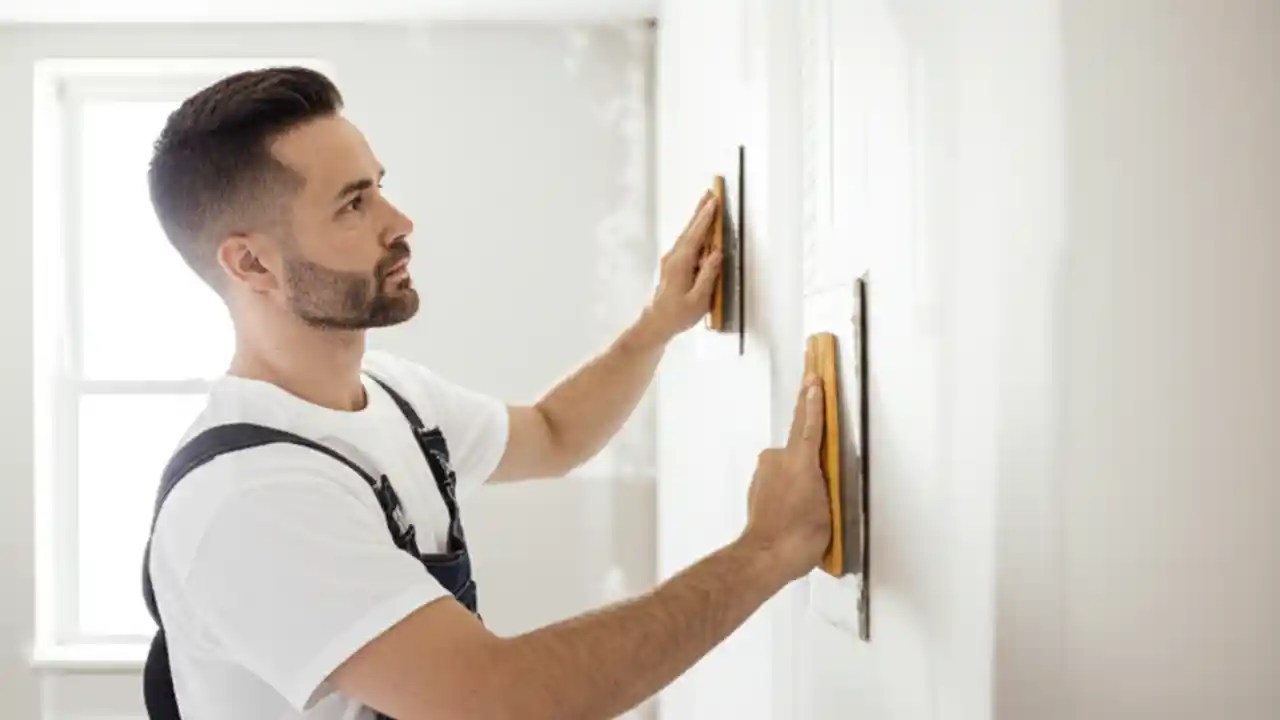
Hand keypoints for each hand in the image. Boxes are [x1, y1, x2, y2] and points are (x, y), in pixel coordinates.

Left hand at [645, 191, 722, 341]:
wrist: (656, 324)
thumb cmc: (678, 314)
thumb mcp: (698, 299)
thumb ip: (709, 275)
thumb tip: (717, 253)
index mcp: (681, 264)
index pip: (696, 235)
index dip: (706, 217)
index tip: (714, 201)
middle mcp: (673, 258)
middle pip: (689, 229)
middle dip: (700, 211)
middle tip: (710, 193)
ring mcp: (670, 261)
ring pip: (686, 235)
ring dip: (697, 219)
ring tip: (706, 205)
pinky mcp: (671, 266)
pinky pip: (685, 243)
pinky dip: (693, 232)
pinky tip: (699, 231)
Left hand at [742, 375, 831, 581]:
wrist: (767, 555)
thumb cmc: (800, 535)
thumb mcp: (827, 505)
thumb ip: (822, 482)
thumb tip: (816, 477)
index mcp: (799, 460)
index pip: (808, 423)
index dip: (813, 401)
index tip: (813, 379)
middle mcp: (778, 461)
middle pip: (797, 441)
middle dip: (808, 437)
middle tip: (814, 432)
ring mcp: (764, 474)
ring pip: (788, 465)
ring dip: (799, 477)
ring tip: (810, 505)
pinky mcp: (757, 488)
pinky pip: (778, 480)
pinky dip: (788, 489)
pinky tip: (796, 510)